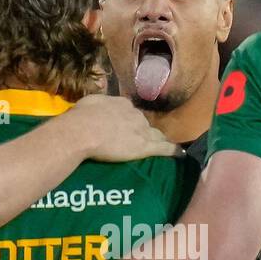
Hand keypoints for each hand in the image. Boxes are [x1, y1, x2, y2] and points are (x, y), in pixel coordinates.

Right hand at [65, 94, 183, 162]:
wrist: (83, 131)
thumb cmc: (80, 118)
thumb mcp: (87, 104)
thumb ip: (96, 106)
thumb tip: (94, 108)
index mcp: (122, 104)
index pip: (130, 112)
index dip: (130, 121)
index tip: (127, 127)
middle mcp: (135, 115)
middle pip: (144, 123)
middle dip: (143, 130)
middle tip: (139, 140)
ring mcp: (142, 130)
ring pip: (155, 135)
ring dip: (157, 140)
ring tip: (161, 146)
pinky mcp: (145, 146)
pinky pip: (164, 148)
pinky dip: (173, 151)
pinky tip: (180, 154)